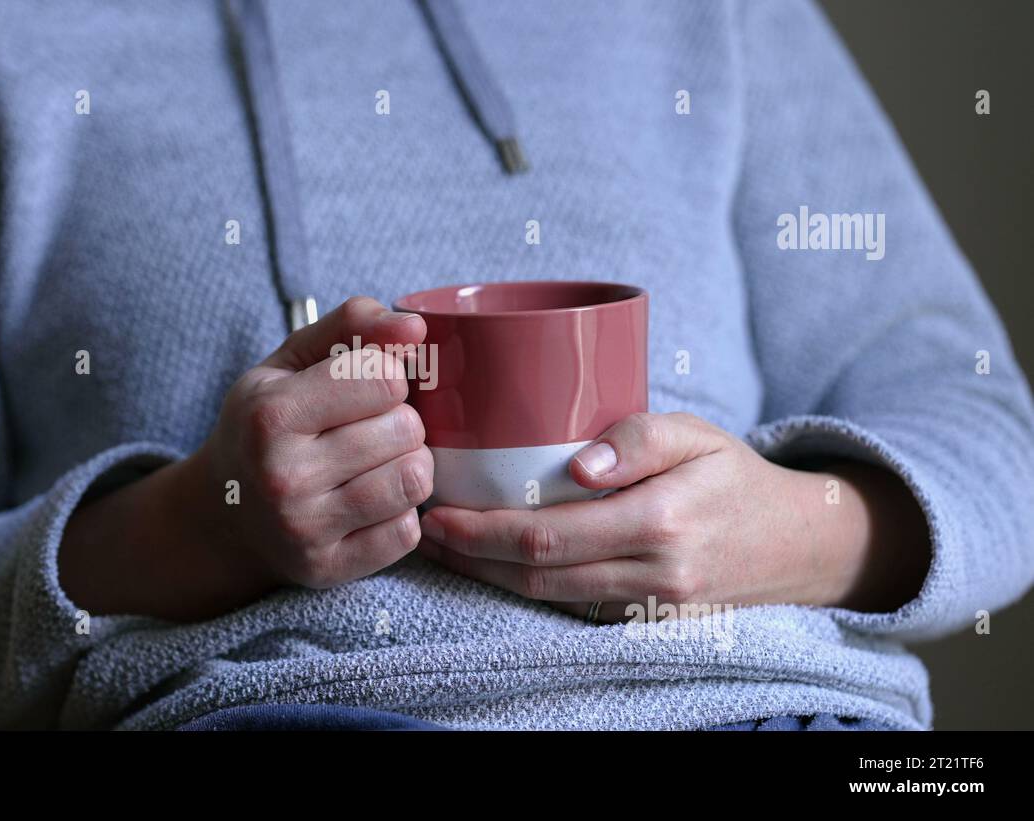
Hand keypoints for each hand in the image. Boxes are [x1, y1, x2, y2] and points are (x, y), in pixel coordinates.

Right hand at [200, 297, 432, 588]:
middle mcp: (282, 475)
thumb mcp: (292, 361)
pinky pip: (407, 532)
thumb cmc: (267, 424)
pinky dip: (399, 513)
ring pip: (414, 481)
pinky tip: (370, 502)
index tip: (365, 387)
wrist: (223, 512)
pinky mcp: (327, 568)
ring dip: (408, 465)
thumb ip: (353, 326)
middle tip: (368, 429)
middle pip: (406, 429)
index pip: (385, 379)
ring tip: (378, 461)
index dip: (387, 377)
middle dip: (399, 421)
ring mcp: (304, 529)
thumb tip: (415, 328)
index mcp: (270, 414)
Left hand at [416, 412, 930, 621]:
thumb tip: (576, 466)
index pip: (547, 535)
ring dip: (489, 578)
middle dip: (470, 556)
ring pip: (549, 598)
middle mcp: (655, 575)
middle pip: (536, 574)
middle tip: (426, 532)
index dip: (481, 531)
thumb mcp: (697, 433)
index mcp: (662, 520)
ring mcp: (652, 609)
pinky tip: (496, 566)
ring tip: (448, 550)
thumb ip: (639, 439)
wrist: (797, 544)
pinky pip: (576, 608)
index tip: (437, 513)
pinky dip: (528, 589)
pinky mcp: (650, 625)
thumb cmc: (734, 474)